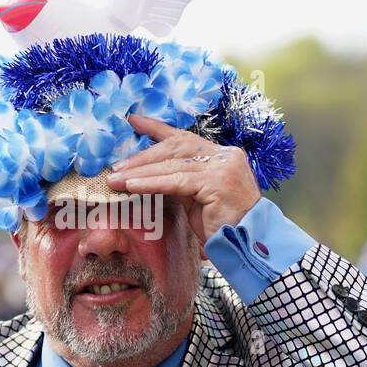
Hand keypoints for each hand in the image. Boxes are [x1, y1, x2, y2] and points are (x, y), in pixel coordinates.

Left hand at [107, 113, 260, 248]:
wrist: (249, 245)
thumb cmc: (224, 226)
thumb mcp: (198, 198)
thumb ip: (181, 182)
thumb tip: (150, 175)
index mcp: (223, 155)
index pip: (185, 139)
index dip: (157, 130)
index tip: (134, 121)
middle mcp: (225, 156)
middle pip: (176, 148)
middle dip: (143, 157)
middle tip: (117, 167)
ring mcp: (223, 167)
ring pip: (173, 164)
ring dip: (141, 172)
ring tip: (117, 179)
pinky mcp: (217, 183)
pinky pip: (176, 181)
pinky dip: (151, 183)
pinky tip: (132, 186)